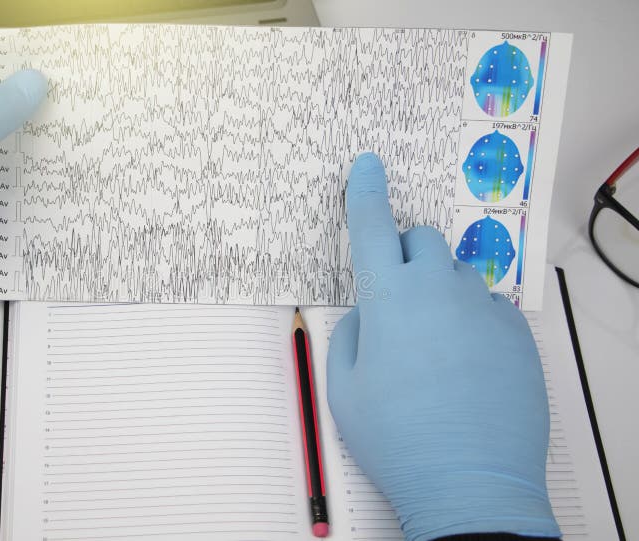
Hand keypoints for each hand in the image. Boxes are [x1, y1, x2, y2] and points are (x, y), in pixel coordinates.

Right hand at [327, 153, 559, 540]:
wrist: (469, 481)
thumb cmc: (394, 437)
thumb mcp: (344, 388)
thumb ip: (352, 335)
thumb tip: (371, 316)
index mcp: (388, 296)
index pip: (374, 224)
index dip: (366, 190)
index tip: (367, 165)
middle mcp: (439, 288)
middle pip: (423, 240)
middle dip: (405, 256)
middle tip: (397, 303)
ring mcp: (484, 308)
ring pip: (456, 276)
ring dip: (439, 294)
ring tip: (435, 350)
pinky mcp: (516, 333)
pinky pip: (488, 309)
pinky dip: (470, 323)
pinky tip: (467, 369)